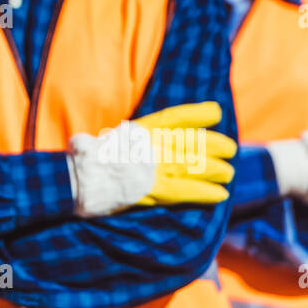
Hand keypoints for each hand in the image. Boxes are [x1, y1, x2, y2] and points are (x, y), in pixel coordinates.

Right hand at [67, 101, 235, 217]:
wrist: (76, 177)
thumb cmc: (83, 159)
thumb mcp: (101, 138)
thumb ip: (117, 139)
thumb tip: (114, 137)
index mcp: (139, 129)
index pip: (176, 117)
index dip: (198, 114)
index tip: (216, 112)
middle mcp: (152, 144)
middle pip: (193, 141)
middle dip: (215, 145)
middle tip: (230, 149)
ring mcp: (155, 166)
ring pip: (196, 165)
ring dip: (216, 170)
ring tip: (228, 174)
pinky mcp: (156, 189)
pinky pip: (189, 190)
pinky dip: (207, 192)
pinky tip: (220, 194)